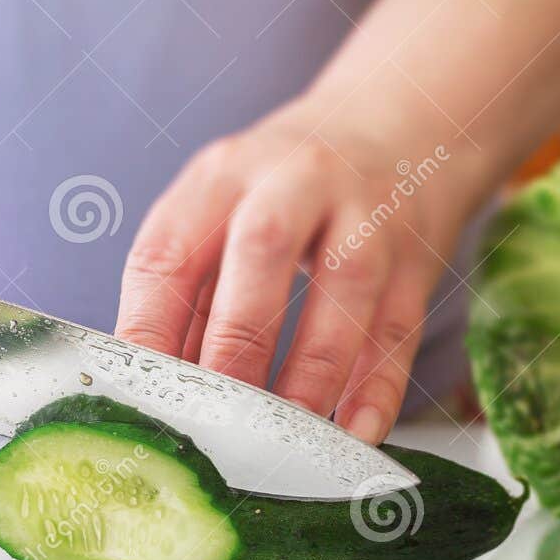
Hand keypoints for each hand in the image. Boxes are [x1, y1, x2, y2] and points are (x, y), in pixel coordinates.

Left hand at [114, 99, 472, 442]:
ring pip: (346, 288)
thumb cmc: (283, 191)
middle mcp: (294, 181)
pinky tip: (357, 430)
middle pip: (261, 248)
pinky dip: (379, 386)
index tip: (143, 393)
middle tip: (219, 413)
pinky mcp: (416, 255)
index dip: (149, 326)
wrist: (398, 126)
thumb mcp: (221, 213)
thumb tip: (156, 390)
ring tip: (287, 433)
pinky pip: (400, 326)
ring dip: (313, 371)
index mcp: (221, 176)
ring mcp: (365, 213)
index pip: (170, 249)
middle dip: (236, 340)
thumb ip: (188, 293)